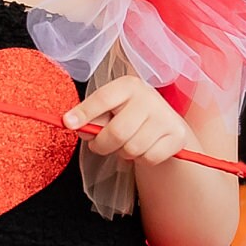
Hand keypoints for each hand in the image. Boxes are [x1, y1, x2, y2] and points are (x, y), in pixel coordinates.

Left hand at [67, 73, 191, 166]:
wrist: (166, 125)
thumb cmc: (129, 116)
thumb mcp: (110, 110)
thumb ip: (92, 117)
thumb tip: (74, 124)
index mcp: (128, 85)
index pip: (103, 98)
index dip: (84, 112)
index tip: (68, 123)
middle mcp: (149, 97)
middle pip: (117, 132)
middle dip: (102, 145)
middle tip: (100, 145)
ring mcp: (165, 116)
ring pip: (132, 149)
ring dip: (123, 153)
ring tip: (126, 143)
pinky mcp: (177, 135)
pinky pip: (149, 158)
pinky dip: (141, 160)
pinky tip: (143, 148)